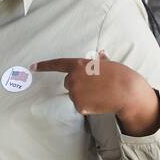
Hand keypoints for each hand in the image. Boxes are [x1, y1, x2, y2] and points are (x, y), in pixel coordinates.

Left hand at [32, 50, 159, 135]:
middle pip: (68, 83)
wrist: (126, 92)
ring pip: (75, 95)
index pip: (57, 64)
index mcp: (78, 65)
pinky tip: (99, 102)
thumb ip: (100, 61)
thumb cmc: (120, 75)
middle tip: (95, 85)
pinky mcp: (79, 105)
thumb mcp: (109, 64)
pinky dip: (88, 106)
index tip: (33, 67)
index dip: (44, 65)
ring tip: (100, 93)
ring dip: (84, 95)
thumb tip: (102, 54)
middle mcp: (72, 78)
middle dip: (78, 84)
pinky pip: (80, 106)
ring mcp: (74, 92)